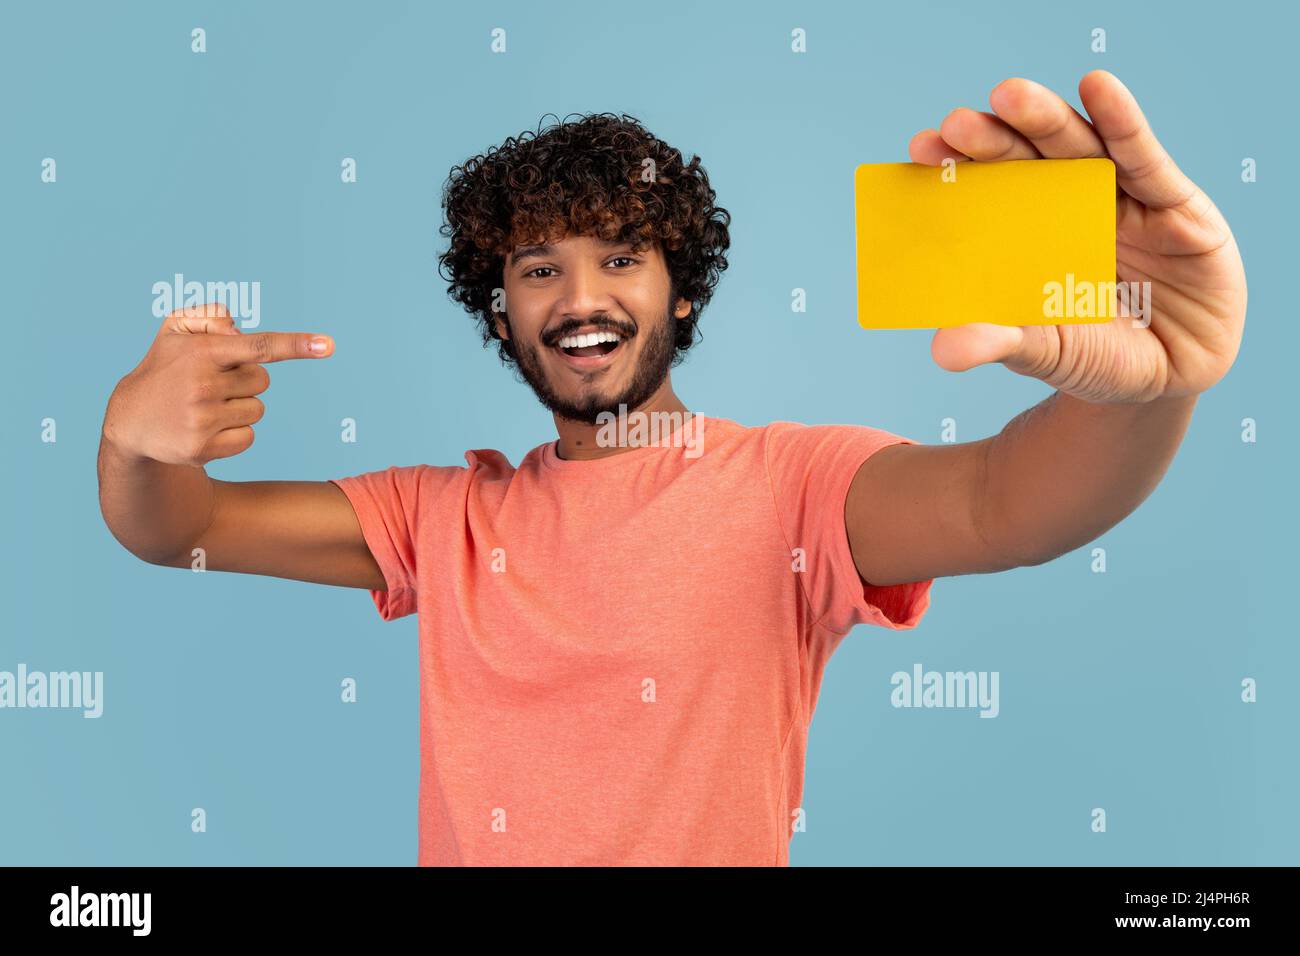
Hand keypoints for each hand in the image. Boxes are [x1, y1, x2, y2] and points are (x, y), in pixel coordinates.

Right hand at [104, 303, 333, 465]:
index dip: (296, 344)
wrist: (130, 419)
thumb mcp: (176, 329)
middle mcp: (202, 386)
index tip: (328, 344)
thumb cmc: (164, 367)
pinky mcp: (203, 448)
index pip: (259, 346)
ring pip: (258, 410)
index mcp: (202, 352)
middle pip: (262, 381)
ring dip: (239, 406)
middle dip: (244, 379)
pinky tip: (206, 427)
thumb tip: (241, 330)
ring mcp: (202, 419)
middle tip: (210, 382)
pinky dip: (235, 432)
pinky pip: (249, 437)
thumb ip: (211, 316)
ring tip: (204, 405)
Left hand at [911, 70, 1245, 403]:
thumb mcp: (1046, 352)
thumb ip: (1000, 343)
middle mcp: (1067, 206)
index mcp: (1026, 236)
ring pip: (1079, 149)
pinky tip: (1097, 88)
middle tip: (955, 124)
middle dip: (991, 139)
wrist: (1176, 376)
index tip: (919, 151)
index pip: (985, 193)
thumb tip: (942, 349)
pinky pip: (1145, 159)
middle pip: (1026, 161)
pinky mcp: (1172, 201)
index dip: (955, 169)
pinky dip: (1121, 122)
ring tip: (1009, 96)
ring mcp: (1119, 198)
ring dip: (1045, 120)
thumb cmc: (1099, 357)